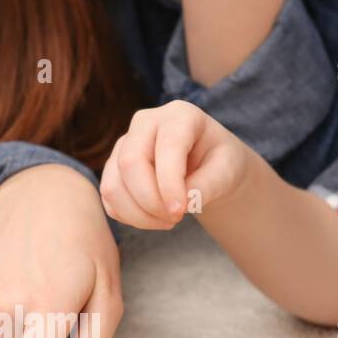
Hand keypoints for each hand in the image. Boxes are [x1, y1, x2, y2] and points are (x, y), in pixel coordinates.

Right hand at [99, 101, 252, 229]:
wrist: (207, 167)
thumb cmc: (220, 164)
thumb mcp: (227, 171)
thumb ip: (208, 185)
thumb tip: (183, 202)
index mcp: (179, 115)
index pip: (166, 147)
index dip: (169, 184)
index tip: (181, 212)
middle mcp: (145, 123)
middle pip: (130, 163)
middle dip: (150, 201)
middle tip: (176, 219)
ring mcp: (125, 144)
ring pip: (113, 185)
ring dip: (139, 215)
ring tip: (168, 221)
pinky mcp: (114, 168)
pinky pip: (110, 200)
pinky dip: (130, 217)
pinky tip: (154, 218)